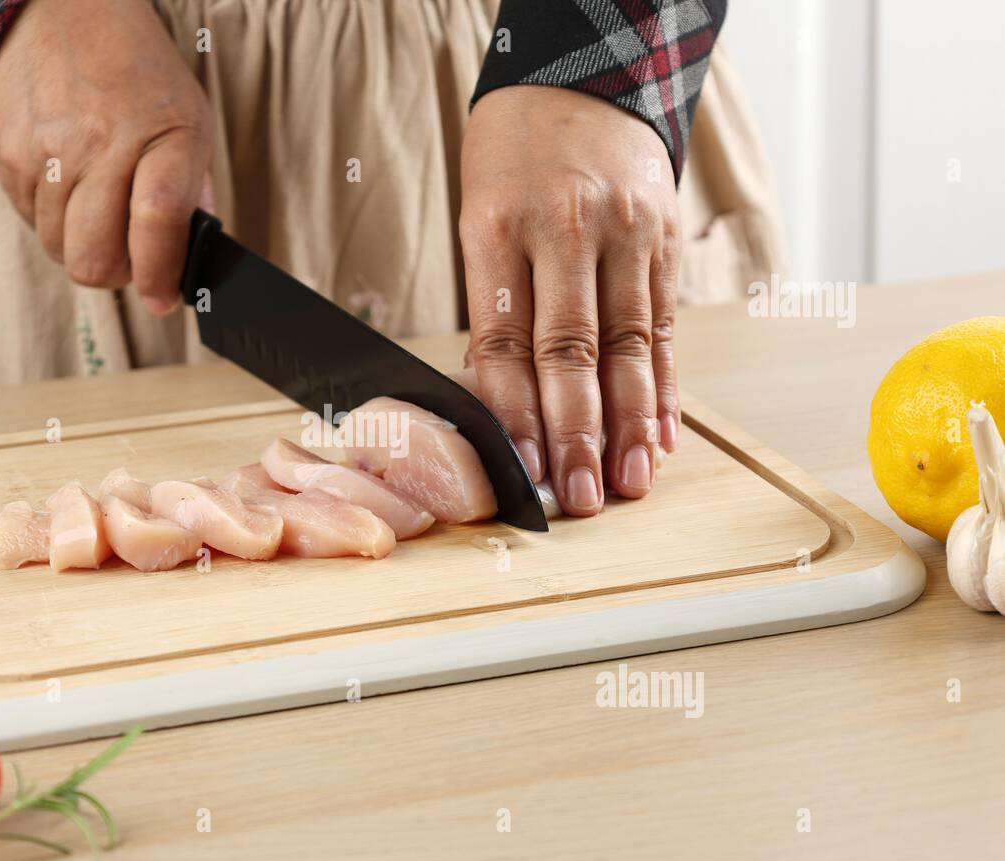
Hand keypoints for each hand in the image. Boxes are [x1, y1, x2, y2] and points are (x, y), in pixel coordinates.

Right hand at [0, 0, 211, 312]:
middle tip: (129, 255)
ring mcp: (45, 153)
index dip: (159, 275)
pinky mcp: (6, 155)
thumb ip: (193, 193)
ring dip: (82, 244)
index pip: (157, 224)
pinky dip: (52, 219)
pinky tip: (68, 183)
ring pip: (59, 250)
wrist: (55, 13)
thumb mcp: (187, 120)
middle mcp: (98, 146)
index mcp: (159, 136)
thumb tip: (192, 261)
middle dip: (116, 272)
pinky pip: (29, 222)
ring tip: (97, 205)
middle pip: (95, 259)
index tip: (163, 298)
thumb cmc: (134, 73)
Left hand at [460, 86, 679, 515]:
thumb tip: (502, 403)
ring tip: (629, 480)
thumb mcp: (480, 217)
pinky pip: (663, 324)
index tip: (522, 470)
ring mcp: (625, 233)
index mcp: (501, 228)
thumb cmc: (514, 158)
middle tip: (580, 495)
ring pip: (629, 344)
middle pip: (573, 351)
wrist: (580, 79)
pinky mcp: (665, 240)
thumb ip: (496, 304)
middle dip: (577, 433)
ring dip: (631, 423)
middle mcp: (567, 230)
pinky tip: (664, 433)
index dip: (516, 413)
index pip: (508, 340)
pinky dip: (665, 385)